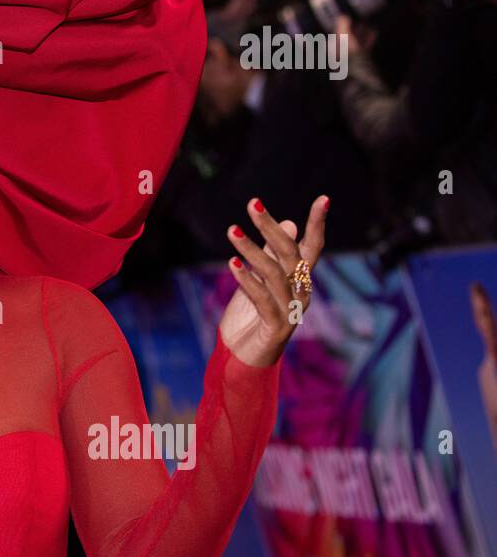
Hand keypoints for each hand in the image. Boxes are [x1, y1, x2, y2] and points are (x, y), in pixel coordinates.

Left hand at [220, 196, 328, 366]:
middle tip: (252, 204)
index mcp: (299, 279)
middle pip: (290, 254)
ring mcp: (291, 310)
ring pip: (274, 273)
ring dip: (252, 250)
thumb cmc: (251, 316)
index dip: (318, 224)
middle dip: (272, 227)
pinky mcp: (277, 327)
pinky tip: (232, 263)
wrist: (242, 358)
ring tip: (232, 230)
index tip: (324, 198)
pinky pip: (263, 299)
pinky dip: (248, 280)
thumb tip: (289, 223)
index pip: (312, 247)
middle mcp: (301, 292)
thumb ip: (272, 254)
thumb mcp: (259, 280)